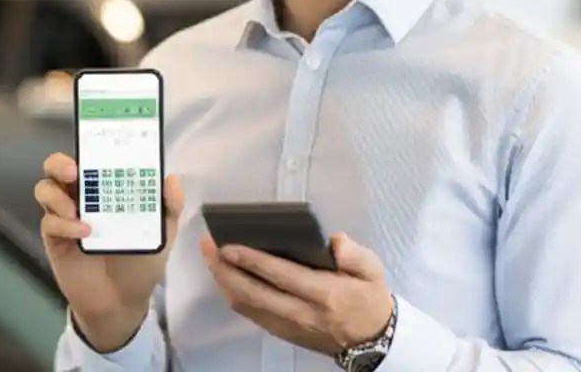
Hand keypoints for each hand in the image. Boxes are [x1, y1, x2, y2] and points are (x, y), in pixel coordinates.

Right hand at [35, 152, 184, 350]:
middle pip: (56, 167)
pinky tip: (83, 232)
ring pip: (45, 189)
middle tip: (74, 171)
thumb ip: (170, 207)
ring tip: (75, 208)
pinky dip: (64, 224)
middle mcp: (82, 196)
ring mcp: (65, 216)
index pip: (92, 157)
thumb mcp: (163, 233)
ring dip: (56, 194)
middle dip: (60, 163)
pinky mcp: (55, 239)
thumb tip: (170, 178)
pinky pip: (49, 222)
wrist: (123, 302)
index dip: (89, 144)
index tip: (96, 141)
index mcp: (106, 188)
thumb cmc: (142, 261)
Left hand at [200, 232, 393, 356]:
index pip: (281, 276)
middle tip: (208, 247)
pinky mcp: (282, 332)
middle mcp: (301, 312)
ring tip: (210, 257)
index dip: (252, 261)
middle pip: (253, 293)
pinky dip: (233, 294)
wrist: (371, 340)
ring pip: (247, 305)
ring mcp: (288, 326)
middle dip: (225, 270)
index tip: (229, 245)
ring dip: (224, 281)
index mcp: (324, 294)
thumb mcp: (372, 271)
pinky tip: (225, 277)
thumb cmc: (368, 298)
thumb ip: (354, 254)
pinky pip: (250, 314)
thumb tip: (333, 240)